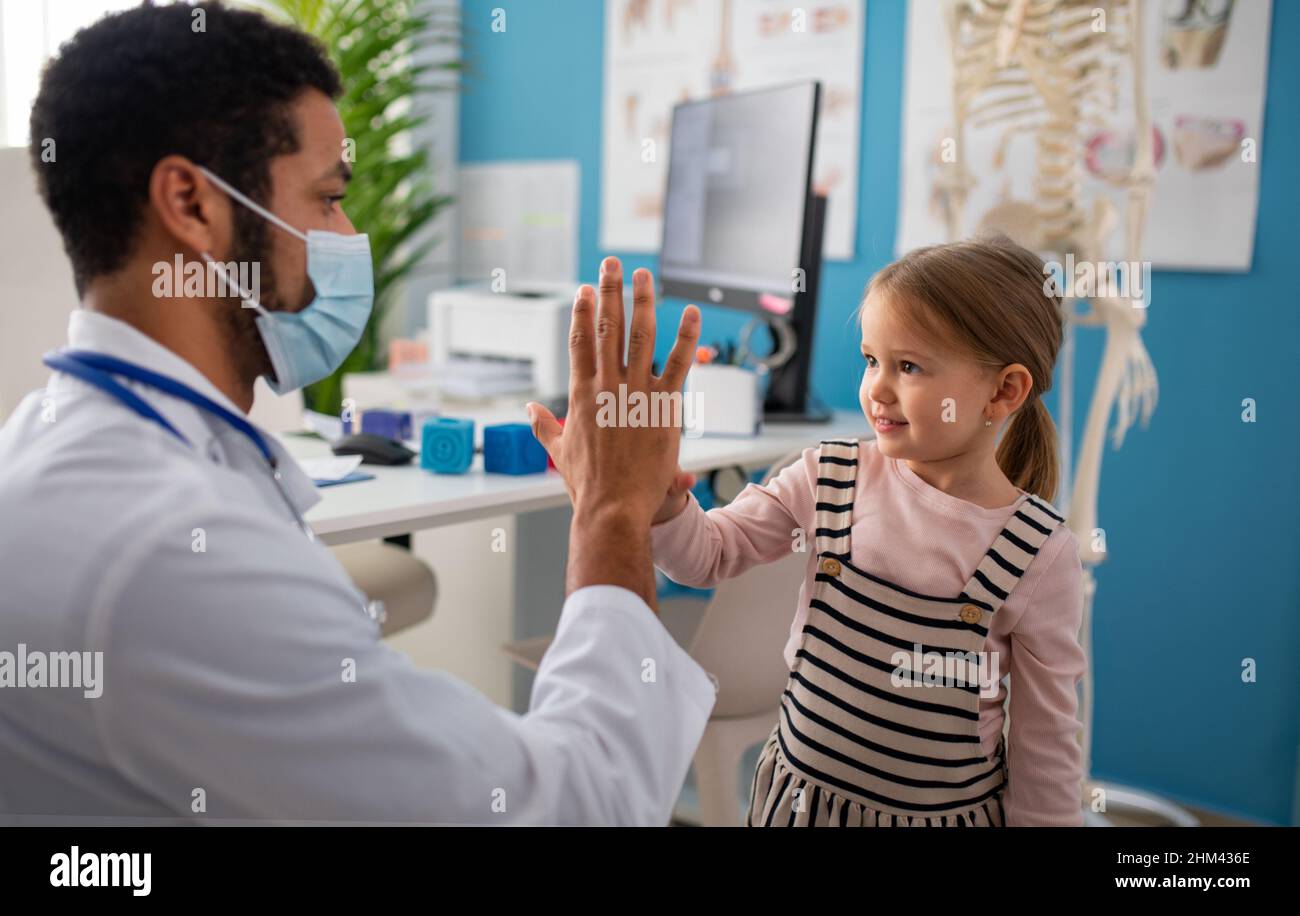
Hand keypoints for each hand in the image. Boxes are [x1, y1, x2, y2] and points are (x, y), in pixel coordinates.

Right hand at [526, 258, 699, 605]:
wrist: (613, 507)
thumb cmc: (585, 485)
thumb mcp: (558, 451)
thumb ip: (543, 425)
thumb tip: (529, 409)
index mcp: (580, 394)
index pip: (579, 341)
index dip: (582, 311)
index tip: (584, 288)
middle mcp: (606, 386)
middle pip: (606, 327)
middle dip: (610, 291)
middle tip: (613, 263)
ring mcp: (635, 393)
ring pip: (639, 336)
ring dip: (642, 301)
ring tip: (644, 275)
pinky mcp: (663, 405)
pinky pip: (677, 363)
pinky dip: (685, 335)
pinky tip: (689, 311)